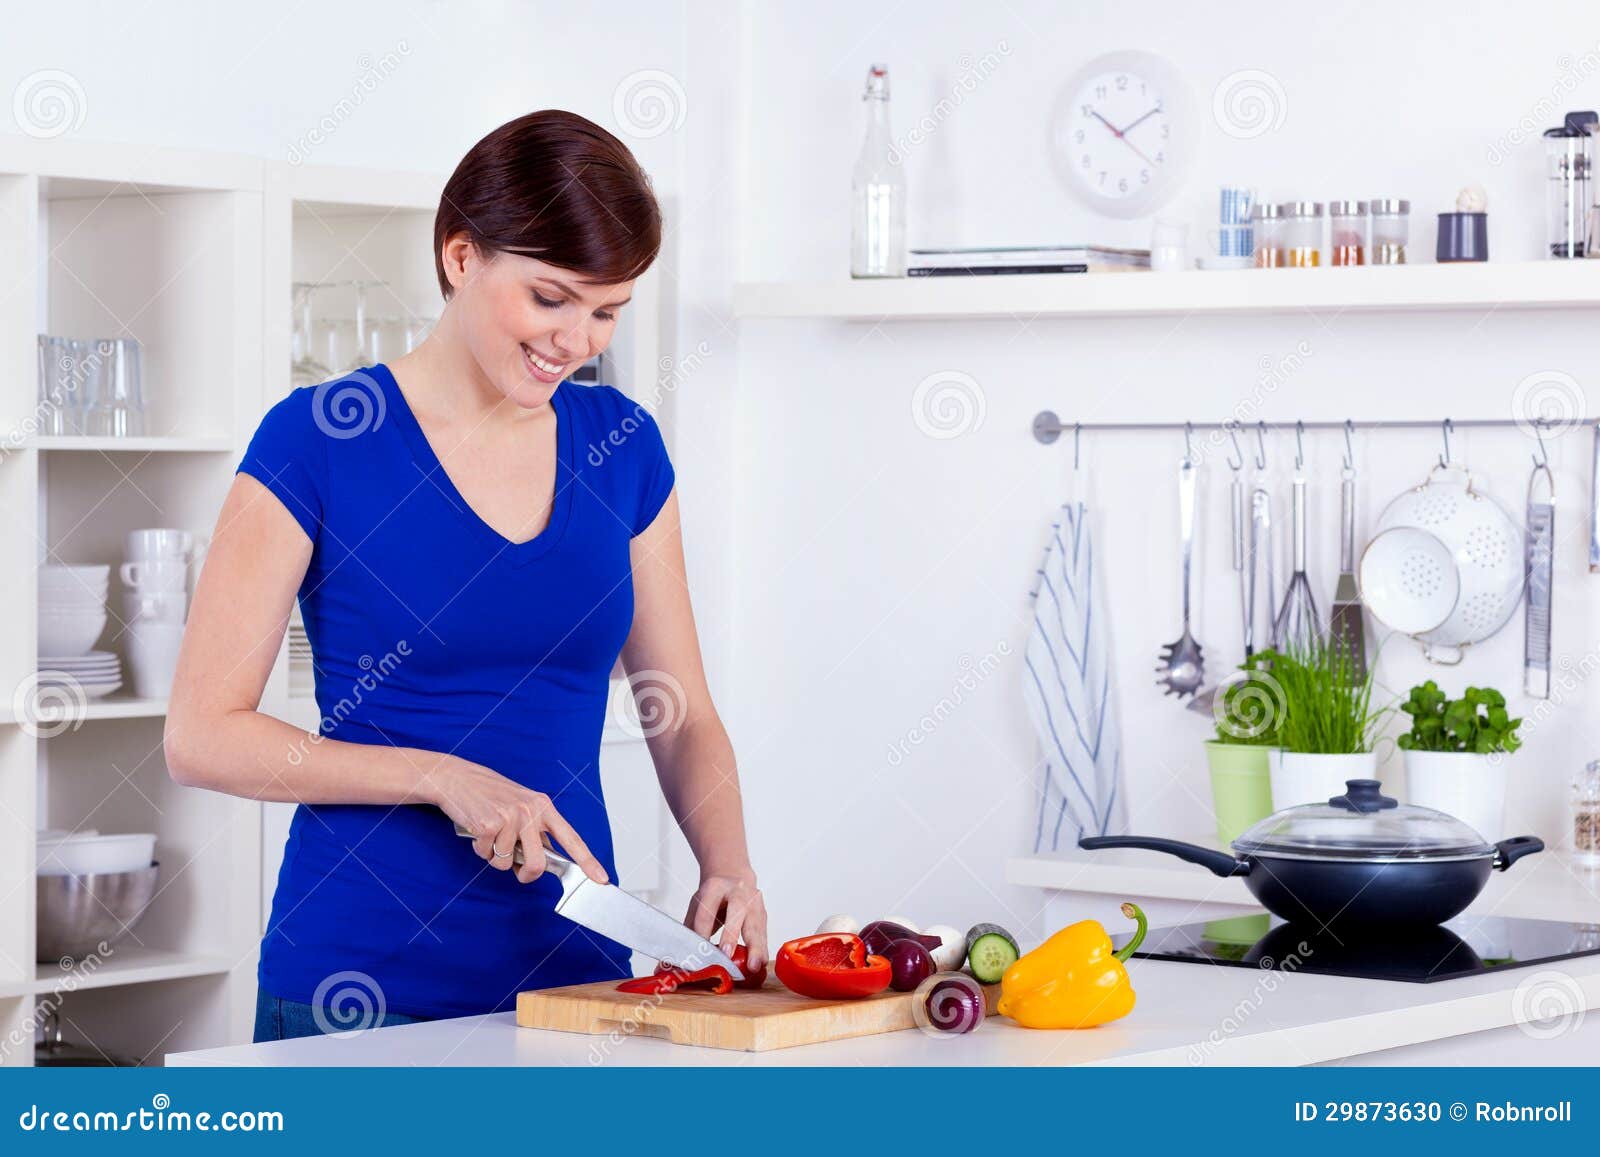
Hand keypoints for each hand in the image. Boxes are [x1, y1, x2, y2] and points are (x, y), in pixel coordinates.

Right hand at [432, 756, 608, 884]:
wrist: (458, 778)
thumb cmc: (491, 795)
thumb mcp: (522, 806)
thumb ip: (536, 831)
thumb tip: (542, 863)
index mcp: (544, 807)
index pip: (571, 838)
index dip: (589, 861)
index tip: (602, 879)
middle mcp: (532, 811)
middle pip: (539, 864)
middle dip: (526, 874)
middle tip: (515, 867)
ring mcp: (511, 817)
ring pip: (506, 863)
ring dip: (494, 856)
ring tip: (490, 834)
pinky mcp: (489, 823)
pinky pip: (487, 855)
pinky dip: (480, 849)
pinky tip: (478, 830)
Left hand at [685, 869, 767, 970]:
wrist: (733, 876)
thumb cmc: (714, 895)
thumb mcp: (698, 904)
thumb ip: (690, 928)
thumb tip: (677, 958)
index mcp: (715, 888)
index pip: (707, 911)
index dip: (703, 931)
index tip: (700, 951)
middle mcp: (737, 892)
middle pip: (736, 913)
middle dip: (731, 935)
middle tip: (727, 955)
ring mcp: (752, 902)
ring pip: (754, 925)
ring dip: (755, 948)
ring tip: (753, 966)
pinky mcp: (763, 913)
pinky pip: (763, 933)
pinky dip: (762, 950)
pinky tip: (761, 963)